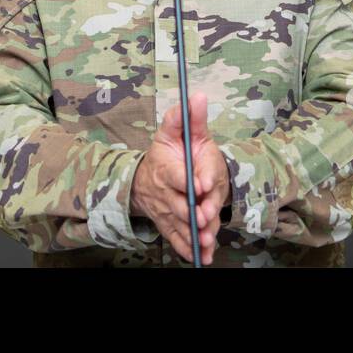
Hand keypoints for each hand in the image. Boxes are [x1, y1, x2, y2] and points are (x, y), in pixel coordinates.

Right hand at [131, 92, 228, 264]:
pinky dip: (188, 249)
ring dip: (192, 235)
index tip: (199, 185)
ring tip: (205, 242)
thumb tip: (197, 95)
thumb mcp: (174, 131)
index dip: (186, 180)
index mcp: (165, 167)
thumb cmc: (166, 152)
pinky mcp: (169, 226)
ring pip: (179, 225)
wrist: (146, 178)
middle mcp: (164, 192)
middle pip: (178, 205)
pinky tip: (201, 257)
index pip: (175, 175)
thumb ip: (186, 117)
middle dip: (191, 212)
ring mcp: (166, 211)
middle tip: (205, 218)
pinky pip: (177, 239)